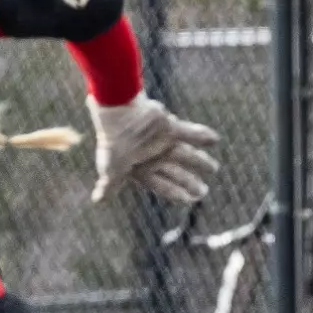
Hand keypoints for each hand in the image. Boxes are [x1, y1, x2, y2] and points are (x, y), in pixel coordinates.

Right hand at [88, 94, 220, 203]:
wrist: (118, 111)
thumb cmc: (114, 141)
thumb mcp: (112, 167)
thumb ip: (110, 185)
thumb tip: (96, 201)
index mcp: (142, 169)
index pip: (163, 186)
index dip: (176, 194)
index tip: (189, 200)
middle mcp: (154, 157)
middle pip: (176, 173)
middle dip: (190, 182)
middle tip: (203, 192)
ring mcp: (163, 142)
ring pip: (186, 154)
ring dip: (200, 161)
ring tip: (214, 168)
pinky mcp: (170, 127)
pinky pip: (189, 132)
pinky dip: (201, 135)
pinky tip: (215, 139)